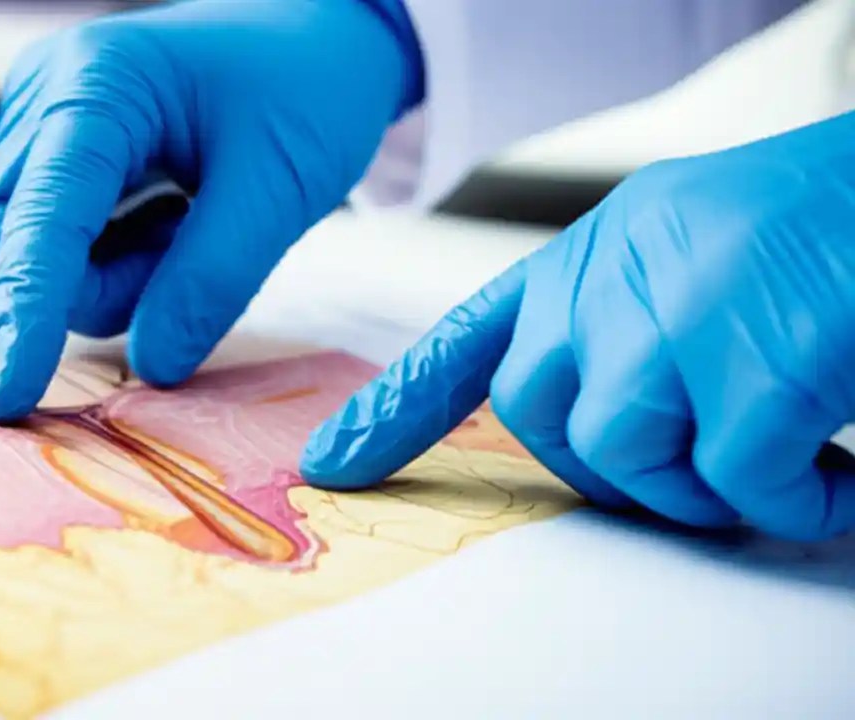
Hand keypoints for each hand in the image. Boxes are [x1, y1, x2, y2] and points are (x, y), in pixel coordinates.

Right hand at [0, 0, 422, 420]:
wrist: (320, 39)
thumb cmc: (309, 87)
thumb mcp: (280, 187)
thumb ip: (212, 280)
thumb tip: (150, 364)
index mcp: (97, 84)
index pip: (43, 218)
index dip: (26, 313)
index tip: (11, 397)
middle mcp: (47, 99)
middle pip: (15, 246)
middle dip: (96, 287)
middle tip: (186, 250)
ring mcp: (44, 127)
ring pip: (34, 256)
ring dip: (116, 277)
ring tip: (189, 226)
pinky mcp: (58, 156)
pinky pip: (61, 246)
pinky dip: (119, 262)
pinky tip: (172, 220)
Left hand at [302, 111, 854, 540]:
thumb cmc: (822, 228)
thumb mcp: (694, 253)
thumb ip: (622, 318)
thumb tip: (593, 417)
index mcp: (599, 248)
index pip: (471, 336)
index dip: (399, 406)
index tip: (338, 460)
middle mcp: (617, 271)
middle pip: (544, 418)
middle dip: (617, 469)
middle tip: (705, 468)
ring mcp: (679, 312)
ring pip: (627, 459)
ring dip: (706, 488)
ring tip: (782, 462)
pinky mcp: (756, 364)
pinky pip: (737, 485)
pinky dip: (793, 502)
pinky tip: (837, 476)